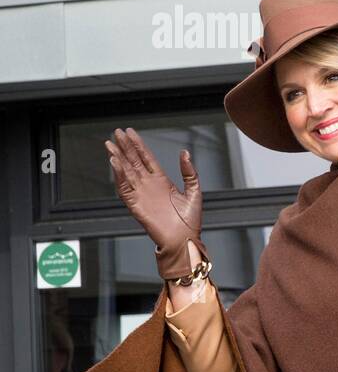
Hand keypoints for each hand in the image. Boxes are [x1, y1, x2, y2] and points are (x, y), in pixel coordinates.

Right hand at [104, 127, 204, 278]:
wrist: (184, 239)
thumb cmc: (190, 220)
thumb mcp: (194, 190)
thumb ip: (189, 171)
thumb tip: (185, 152)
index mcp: (162, 180)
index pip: (146, 158)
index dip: (138, 145)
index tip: (130, 132)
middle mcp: (149, 185)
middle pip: (133, 161)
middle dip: (125, 147)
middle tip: (116, 132)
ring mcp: (141, 194)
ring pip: (126, 172)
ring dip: (118, 158)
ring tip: (110, 144)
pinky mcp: (135, 204)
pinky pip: (124, 187)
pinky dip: (119, 175)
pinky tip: (115, 162)